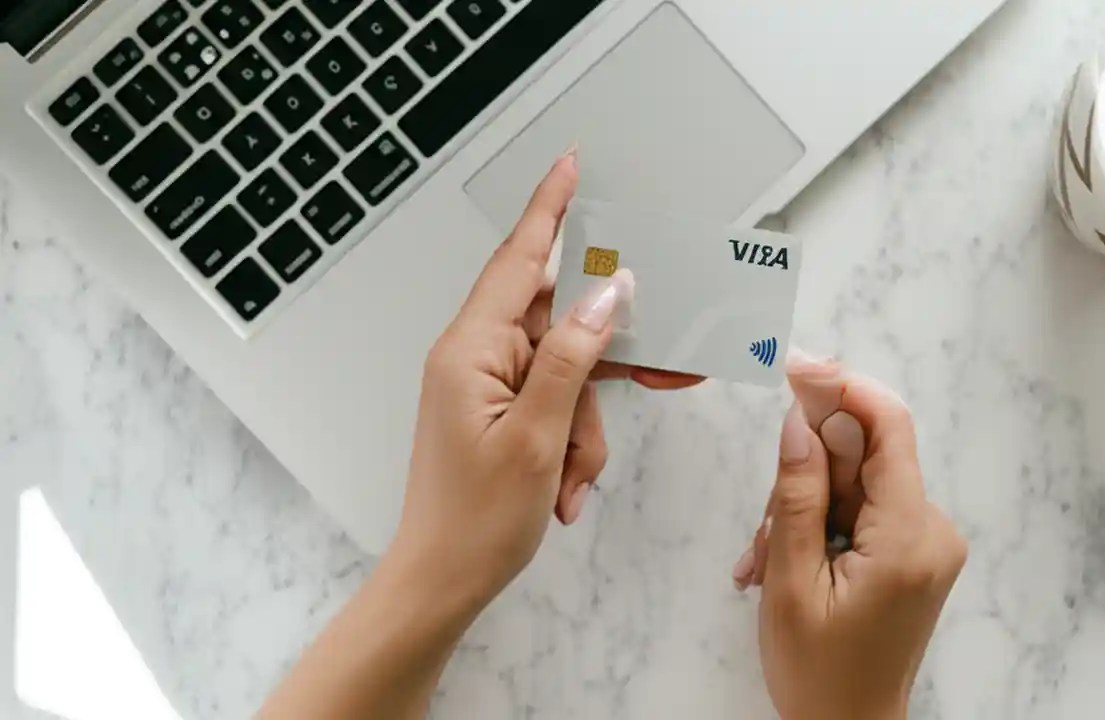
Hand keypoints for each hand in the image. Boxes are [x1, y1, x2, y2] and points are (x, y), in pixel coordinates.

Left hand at [392, 152, 697, 621]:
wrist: (440, 582)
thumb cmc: (474, 519)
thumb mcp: (538, 436)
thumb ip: (573, 356)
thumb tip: (608, 295)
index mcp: (470, 350)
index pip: (518, 260)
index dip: (549, 210)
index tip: (570, 164)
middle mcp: (477, 357)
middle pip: (562, 326)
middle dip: (604, 365)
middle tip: (663, 373)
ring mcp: (490, 387)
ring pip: (569, 374)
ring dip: (584, 429)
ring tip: (568, 483)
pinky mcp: (503, 413)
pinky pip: (558, 406)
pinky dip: (572, 445)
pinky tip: (563, 492)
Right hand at [736, 356, 966, 719]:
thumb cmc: (818, 671)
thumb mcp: (792, 582)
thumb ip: (796, 495)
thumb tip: (799, 419)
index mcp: (910, 536)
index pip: (889, 428)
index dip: (843, 386)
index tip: (796, 364)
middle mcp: (932, 529)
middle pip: (863, 456)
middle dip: (804, 477)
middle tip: (763, 536)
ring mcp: (926, 541)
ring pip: (854, 484)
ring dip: (803, 511)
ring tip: (767, 567)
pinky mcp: (915, 552)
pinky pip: (862, 510)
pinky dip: (819, 526)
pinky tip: (784, 565)